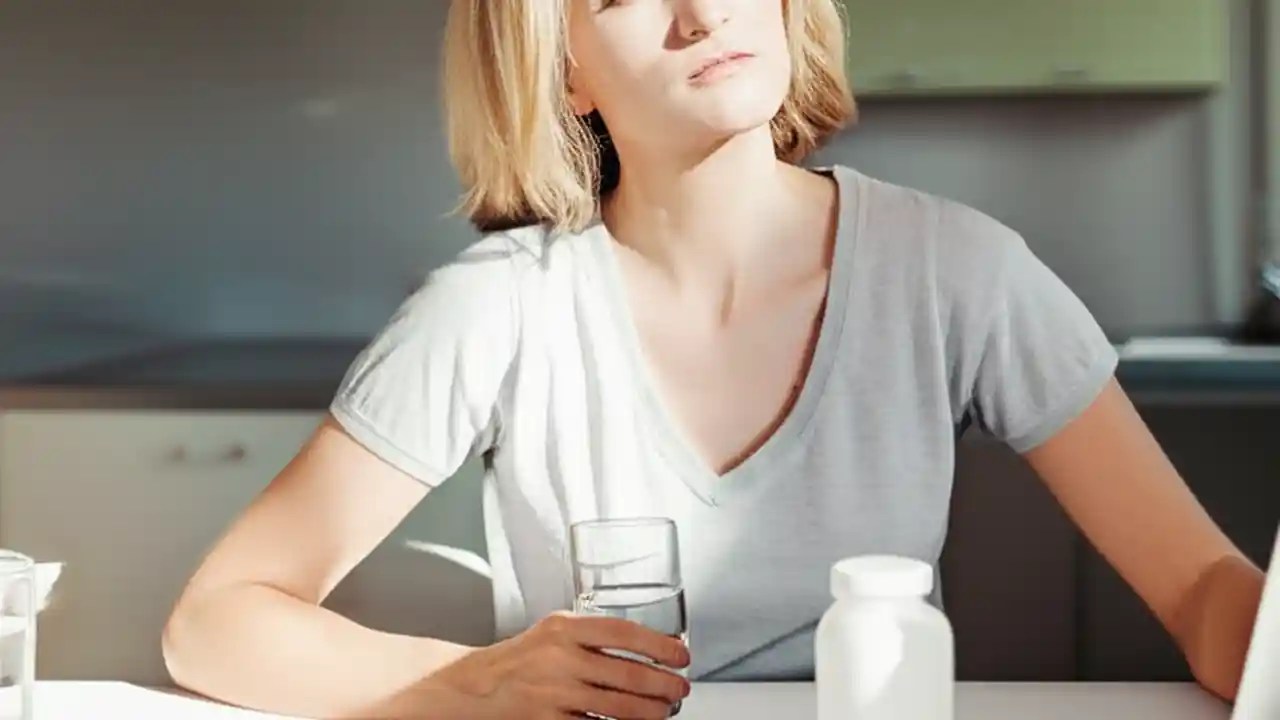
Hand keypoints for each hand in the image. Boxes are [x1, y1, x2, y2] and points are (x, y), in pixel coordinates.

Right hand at [427, 611, 691, 718]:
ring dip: (651, 711)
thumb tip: (647, 648)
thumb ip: (591, 635)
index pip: (623, 632)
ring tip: (665, 710)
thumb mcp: (553, 632)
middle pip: (627, 674)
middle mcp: (560, 657)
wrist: (474, 688)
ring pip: (618, 707)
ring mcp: (554, 693)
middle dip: (663, 685)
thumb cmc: (521, 659)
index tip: (681, 655)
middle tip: (680, 689)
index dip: (658, 645)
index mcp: (564, 627)